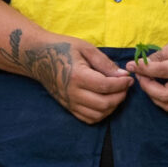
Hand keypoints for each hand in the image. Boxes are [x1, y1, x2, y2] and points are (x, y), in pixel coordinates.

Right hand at [2, 29, 130, 123]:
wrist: (38, 57)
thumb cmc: (63, 48)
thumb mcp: (85, 48)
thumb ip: (105, 63)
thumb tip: (123, 75)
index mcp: (77, 76)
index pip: (106, 86)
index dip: (122, 84)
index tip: (129, 78)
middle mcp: (72, 93)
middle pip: (104, 104)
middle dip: (120, 96)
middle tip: (125, 86)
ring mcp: (69, 102)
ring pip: (97, 114)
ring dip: (112, 106)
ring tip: (116, 93)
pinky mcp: (67, 107)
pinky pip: (88, 118)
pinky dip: (100, 113)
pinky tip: (105, 101)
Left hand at [130, 24, 167, 112]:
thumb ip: (162, 54)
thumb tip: (143, 63)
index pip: (161, 72)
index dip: (143, 69)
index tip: (131, 64)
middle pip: (164, 96)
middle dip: (147, 87)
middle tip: (140, 74)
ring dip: (153, 95)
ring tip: (147, 80)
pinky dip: (162, 98)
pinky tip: (157, 85)